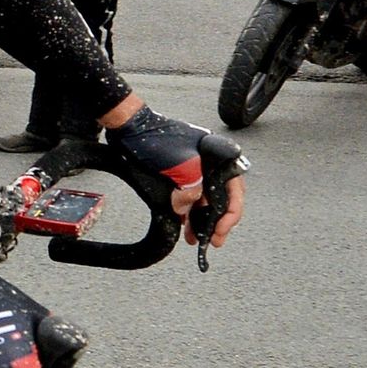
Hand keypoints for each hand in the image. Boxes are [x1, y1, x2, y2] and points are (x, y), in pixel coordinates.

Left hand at [106, 105, 245, 247]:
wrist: (131, 127)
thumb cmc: (155, 136)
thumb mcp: (181, 164)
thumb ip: (190, 189)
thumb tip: (185, 210)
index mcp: (218, 157)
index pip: (235, 190)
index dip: (230, 215)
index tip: (220, 231)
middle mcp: (210, 163)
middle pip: (222, 198)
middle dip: (217, 222)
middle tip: (213, 240)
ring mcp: (195, 168)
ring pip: (205, 200)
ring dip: (201, 220)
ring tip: (194, 236)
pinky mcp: (180, 174)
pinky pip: (190, 197)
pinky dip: (188, 212)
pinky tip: (184, 223)